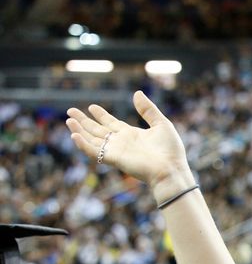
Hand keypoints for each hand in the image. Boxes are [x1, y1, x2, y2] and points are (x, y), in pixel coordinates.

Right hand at [66, 91, 193, 199]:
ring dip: (80, 130)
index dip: (101, 115)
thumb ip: (148, 110)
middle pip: (98, 130)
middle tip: (70, 111)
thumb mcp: (161, 124)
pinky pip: (94, 151)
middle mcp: (121, 142)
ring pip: (93, 139)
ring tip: (69, 120)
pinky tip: (74, 135)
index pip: (112, 123)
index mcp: (131, 134)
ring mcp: (116, 151)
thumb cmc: (170, 151)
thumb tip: (137, 93)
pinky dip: (83, 144)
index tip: (91, 107)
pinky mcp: (113, 159)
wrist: (171, 170)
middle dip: (84, 121)